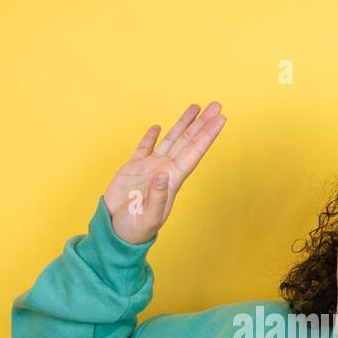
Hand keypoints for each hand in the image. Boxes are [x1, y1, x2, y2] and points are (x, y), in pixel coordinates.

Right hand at [103, 101, 226, 243]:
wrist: (115, 233)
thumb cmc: (135, 230)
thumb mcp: (148, 217)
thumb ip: (157, 197)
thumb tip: (163, 175)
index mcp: (172, 180)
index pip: (194, 152)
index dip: (208, 135)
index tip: (221, 119)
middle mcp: (165, 170)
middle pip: (187, 141)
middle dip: (202, 123)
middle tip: (216, 105)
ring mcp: (149, 168)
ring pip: (170, 140)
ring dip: (183, 124)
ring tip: (195, 107)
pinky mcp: (132, 169)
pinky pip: (144, 148)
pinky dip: (150, 136)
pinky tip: (157, 126)